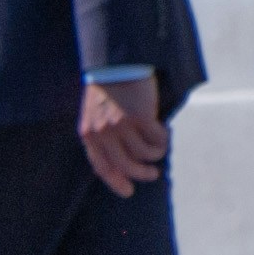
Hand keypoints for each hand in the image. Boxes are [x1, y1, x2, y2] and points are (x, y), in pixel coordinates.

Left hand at [80, 75, 168, 196]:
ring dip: (156, 154)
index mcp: (89, 134)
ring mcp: (121, 126)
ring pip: (144, 154)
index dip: (116, 182)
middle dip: (141, 174)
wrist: (117, 63)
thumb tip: (124, 157)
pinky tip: (164, 132)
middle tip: (153, 174)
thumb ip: (103, 133)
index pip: (102, 166)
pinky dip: (163, 139)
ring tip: (161, 148)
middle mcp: (103, 133)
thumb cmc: (108, 87)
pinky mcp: (140, 117)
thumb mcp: (96, 113)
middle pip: (125, 165)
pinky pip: (157, 139)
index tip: (129, 191)